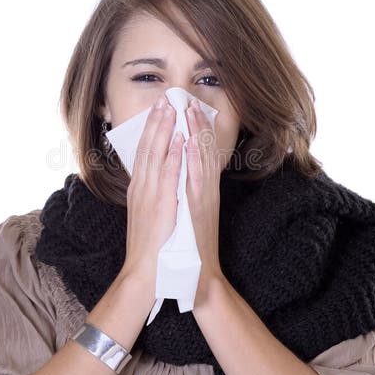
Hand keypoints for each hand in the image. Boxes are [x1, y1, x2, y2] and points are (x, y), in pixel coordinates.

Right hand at [121, 93, 183, 285]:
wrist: (146, 275)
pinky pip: (171, 174)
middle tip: (165, 99)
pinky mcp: (163, 206)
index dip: (151, 129)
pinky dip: (175, 154)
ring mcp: (152, 196)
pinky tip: (180, 138)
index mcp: (139, 190)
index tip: (159, 110)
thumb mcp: (147, 217)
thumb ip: (152, 196)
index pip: (144, 152)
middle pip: (149, 148)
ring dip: (167, 130)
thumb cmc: (151, 250)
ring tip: (174, 108)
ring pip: (159, 155)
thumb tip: (159, 179)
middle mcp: (143, 189)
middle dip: (158, 122)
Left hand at [184, 97, 222, 285]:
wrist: (192, 275)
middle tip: (185, 99)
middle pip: (200, 150)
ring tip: (188, 109)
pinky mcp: (197, 209)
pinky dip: (193, 157)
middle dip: (193, 124)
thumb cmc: (185, 248)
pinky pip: (195, 177)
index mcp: (198, 190)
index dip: (192, 129)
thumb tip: (173, 174)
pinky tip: (189, 141)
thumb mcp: (184, 213)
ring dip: (195, 132)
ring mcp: (200, 198)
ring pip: (200, 159)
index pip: (196, 153)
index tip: (184, 108)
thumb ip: (181, 192)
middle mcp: (202, 191)